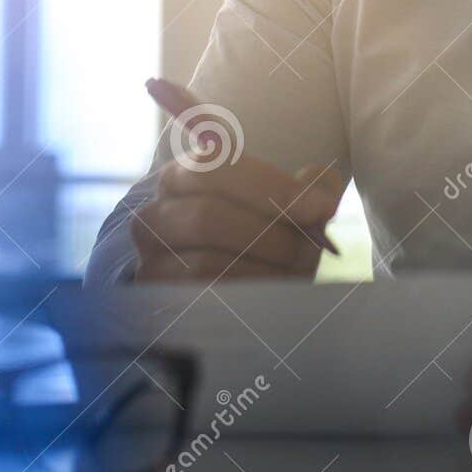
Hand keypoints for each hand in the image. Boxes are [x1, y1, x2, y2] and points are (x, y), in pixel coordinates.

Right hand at [131, 146, 344, 282]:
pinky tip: (273, 293)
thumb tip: (319, 194)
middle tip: (310, 247)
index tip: (321, 207)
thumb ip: (312, 190)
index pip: (213, 167)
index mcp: (183, 177)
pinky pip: (203, 300)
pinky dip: (247, 296)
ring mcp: (150, 262)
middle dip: (269, 234)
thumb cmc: (271, 240)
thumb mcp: (294, 209)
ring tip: (295, 273)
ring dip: (262, 269)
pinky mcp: (157, 304)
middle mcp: (154, 215)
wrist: (248, 292)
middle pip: (206, 216)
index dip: (271, 186)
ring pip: (205, 262)